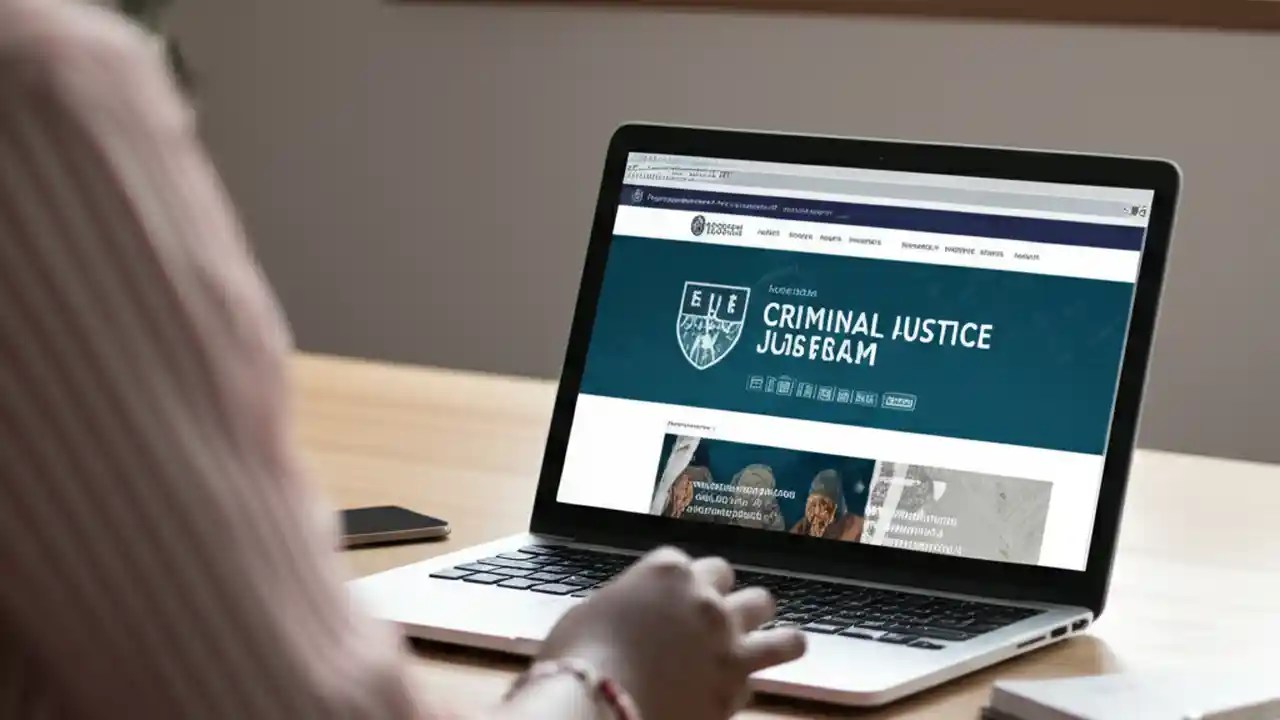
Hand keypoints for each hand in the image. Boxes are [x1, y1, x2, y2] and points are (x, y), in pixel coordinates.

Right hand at [539, 547, 805, 719]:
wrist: (594, 702)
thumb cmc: (578, 656)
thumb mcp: (591, 612)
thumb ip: (623, 604)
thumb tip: (626, 616)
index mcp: (667, 571)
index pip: (692, 565)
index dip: (685, 586)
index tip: (675, 602)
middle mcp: (705, 599)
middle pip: (741, 589)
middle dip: (732, 603)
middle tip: (719, 623)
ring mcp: (727, 642)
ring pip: (782, 634)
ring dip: (776, 638)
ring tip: (774, 646)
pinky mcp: (735, 685)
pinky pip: (758, 681)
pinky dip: (746, 685)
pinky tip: (737, 690)